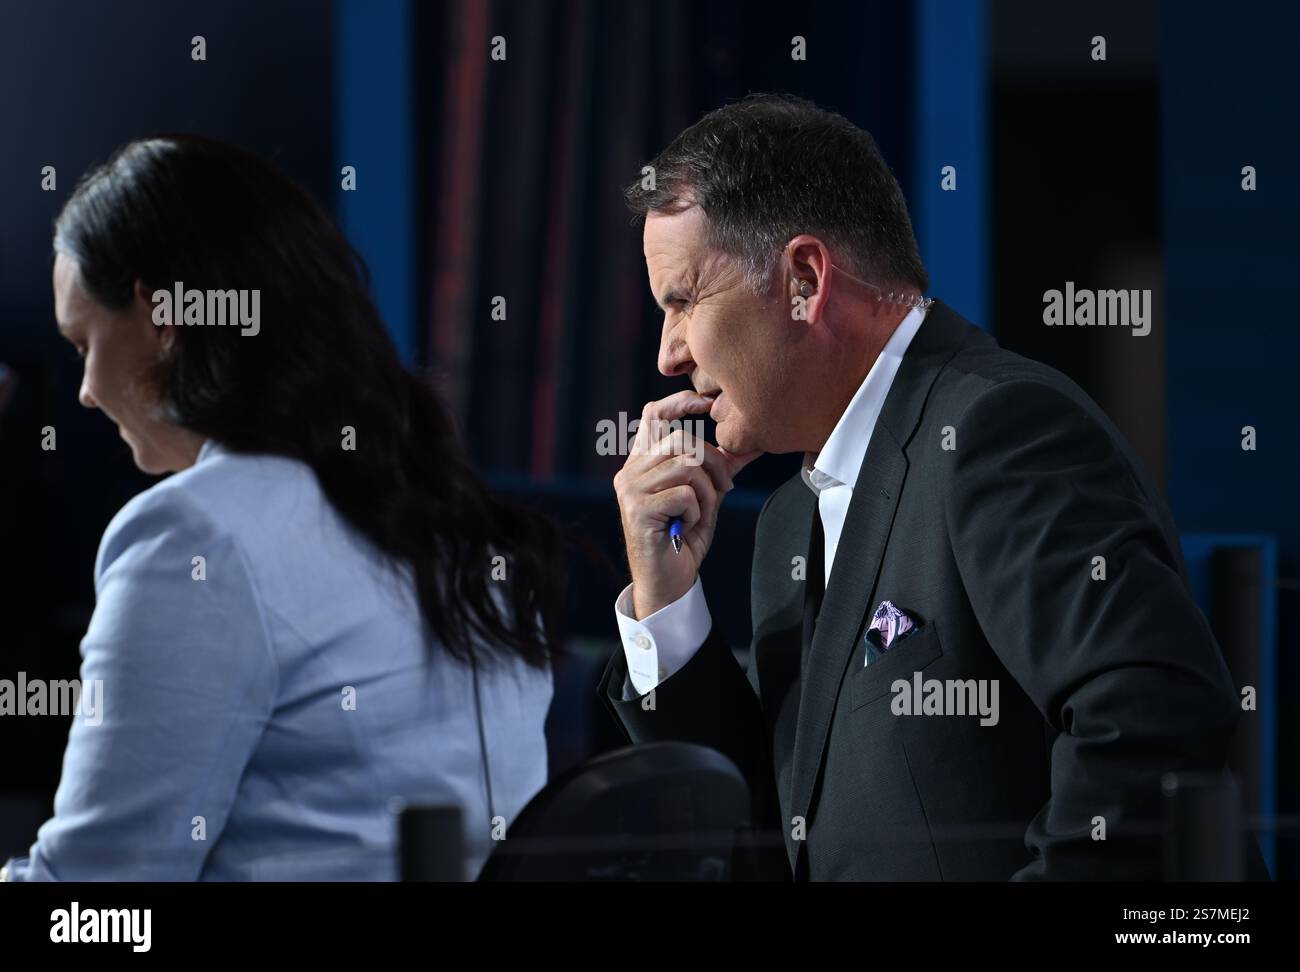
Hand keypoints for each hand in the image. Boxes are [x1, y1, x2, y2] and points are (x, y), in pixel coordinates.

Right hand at [613, 391, 759, 618]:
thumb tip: (749, 442)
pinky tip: (686, 525)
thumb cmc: (684, 538)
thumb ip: (720, 468)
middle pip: (682, 440)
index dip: (681, 401)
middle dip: (714, 462)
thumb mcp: (707, 496)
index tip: (708, 402)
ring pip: (686, 465)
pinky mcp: (637, 508)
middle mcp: (630, 471)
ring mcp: (630, 489)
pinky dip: (697, 510)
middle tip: (724, 488)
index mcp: (643, 462)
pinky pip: (684, 493)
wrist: (669, 581)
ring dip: (707, 491)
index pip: (654, 414)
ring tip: (702, 512)